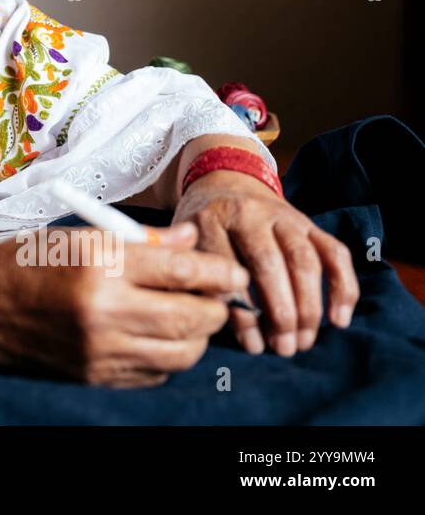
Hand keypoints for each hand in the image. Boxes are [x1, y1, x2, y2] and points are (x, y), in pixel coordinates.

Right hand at [0, 223, 248, 386]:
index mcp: (99, 264)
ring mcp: (100, 349)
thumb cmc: (24, 263)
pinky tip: (156, 338)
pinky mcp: (96, 376)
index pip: (183, 272)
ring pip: (181, 352)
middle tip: (214, 296)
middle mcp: (103, 310)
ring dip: (195, 336)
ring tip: (187, 317)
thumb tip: (191, 243)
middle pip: (192, 317)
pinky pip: (155, 373)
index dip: (220, 273)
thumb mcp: (78, 237)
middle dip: (214, 307)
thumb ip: (140, 242)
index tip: (234, 275)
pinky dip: (167, 356)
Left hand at [172, 170, 359, 355]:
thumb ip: (196, 276)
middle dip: (280, 312)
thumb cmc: (203, 226)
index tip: (252, 345)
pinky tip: (339, 319)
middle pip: (269, 263)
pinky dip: (343, 286)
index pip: (226, 269)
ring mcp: (283, 216)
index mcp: (209, 220)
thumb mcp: (184, 243)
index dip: (242, 312)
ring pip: (304, 259)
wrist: (224, 181)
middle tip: (283, 348)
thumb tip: (215, 322)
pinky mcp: (309, 222)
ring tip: (303, 341)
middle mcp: (248, 214)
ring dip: (309, 306)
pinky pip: (335, 252)